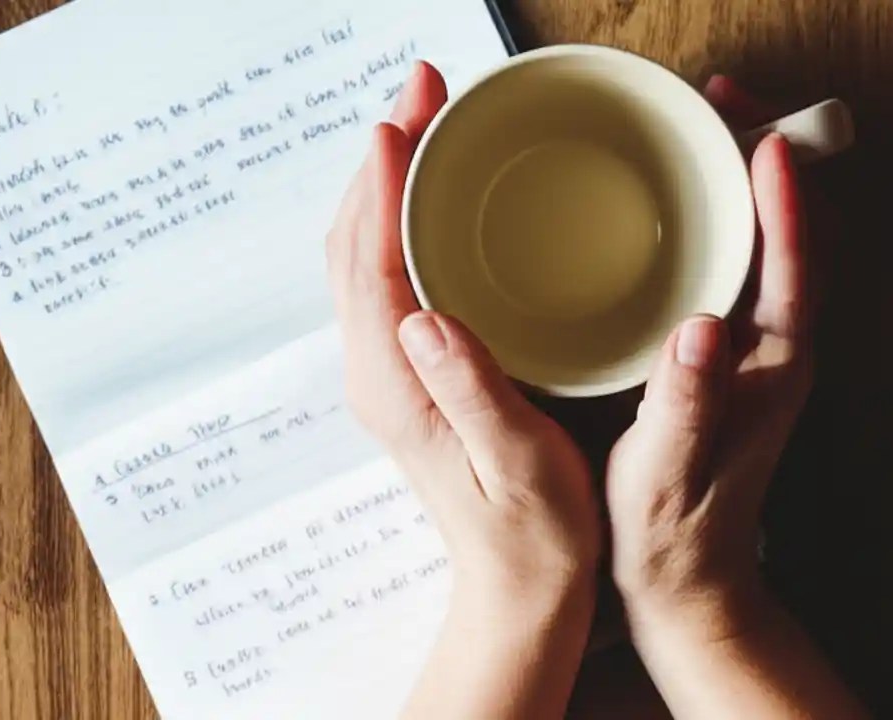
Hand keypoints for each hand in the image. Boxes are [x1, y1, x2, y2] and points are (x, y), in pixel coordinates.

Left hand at [326, 62, 599, 718]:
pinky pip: (390, 271)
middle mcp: (379, 368)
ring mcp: (391, 367)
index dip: (380, 186)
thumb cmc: (535, 533)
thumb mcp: (517, 464)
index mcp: (398, 383)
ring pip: (367, 251)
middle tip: (423, 90)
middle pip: (356, 242)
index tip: (401, 119)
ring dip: (389, 180)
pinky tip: (437, 192)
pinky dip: (403, 217)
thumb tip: (423, 315)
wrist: (519, 588)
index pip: (370, 264)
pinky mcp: (413, 368)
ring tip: (428, 118)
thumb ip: (471, 390)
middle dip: (382, 159)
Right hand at [607, 75, 815, 630]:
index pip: (797, 265)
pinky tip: (682, 202)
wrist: (690, 583)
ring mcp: (757, 352)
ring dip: (748, 181)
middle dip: (768, 161)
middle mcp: (778, 352)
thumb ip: (684, 405)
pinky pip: (744, 267)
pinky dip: (725, 218)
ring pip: (773, 244)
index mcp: (773, 371)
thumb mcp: (667, 474)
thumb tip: (697, 327)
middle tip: (719, 106)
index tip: (757, 140)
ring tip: (704, 131)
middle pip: (797, 235)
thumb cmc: (675, 534)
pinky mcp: (730, 355)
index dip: (784, 197)